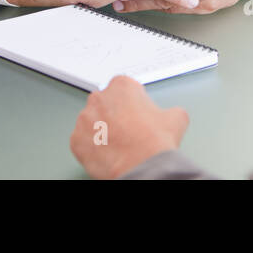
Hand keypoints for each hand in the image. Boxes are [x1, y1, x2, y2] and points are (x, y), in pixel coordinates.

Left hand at [71, 76, 189, 178]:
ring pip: (92, 122)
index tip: (137, 114)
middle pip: (105, 103)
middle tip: (128, 131)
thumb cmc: (155, 141)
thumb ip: (169, 110)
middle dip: (114, 114)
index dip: (133, 103)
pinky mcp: (76, 140)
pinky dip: (92, 147)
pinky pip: (83, 141)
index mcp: (122, 86)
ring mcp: (84, 119)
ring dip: (101, 130)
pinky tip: (107, 154)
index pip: (124, 89)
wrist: (142, 166)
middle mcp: (99, 98)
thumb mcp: (177, 117)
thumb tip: (171, 116)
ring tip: (118, 145)